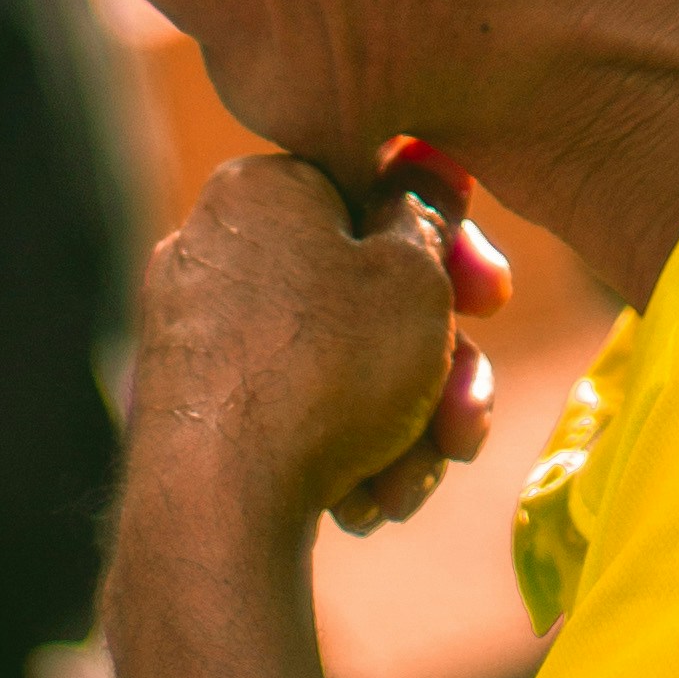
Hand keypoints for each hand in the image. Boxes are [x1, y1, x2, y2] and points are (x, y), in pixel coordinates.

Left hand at [126, 152, 508, 548]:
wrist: (217, 506)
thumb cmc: (328, 369)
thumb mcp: (414, 277)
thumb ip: (430, 216)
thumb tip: (427, 171)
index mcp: (262, 187)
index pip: (378, 195)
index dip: (451, 253)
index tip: (492, 302)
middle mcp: (215, 245)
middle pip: (361, 295)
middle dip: (433, 368)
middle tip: (466, 426)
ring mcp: (192, 328)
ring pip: (333, 362)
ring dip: (396, 424)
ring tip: (408, 487)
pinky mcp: (186, 404)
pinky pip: (287, 407)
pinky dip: (336, 448)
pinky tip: (361, 501)